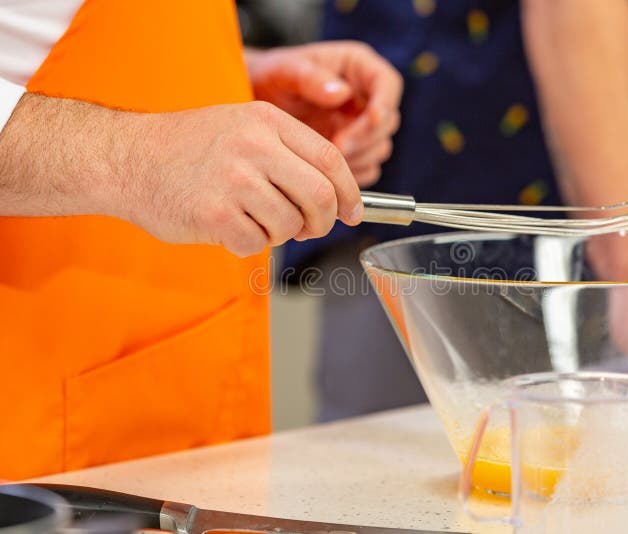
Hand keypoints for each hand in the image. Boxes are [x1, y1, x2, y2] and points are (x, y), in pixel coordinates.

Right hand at [0, 94, 361, 255]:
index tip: (353, 212)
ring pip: (289, 226)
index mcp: (266, 121)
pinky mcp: (213, 214)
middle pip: (320, 197)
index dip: (349, 192)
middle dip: (322, 221)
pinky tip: (227, 226)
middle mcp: (253, 147)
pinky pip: (255, 244)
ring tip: (252, 218)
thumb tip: (337, 197)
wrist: (127, 157)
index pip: (331, 159)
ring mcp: (233, 180)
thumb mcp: (242, 126)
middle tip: (309, 228)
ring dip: (278, 233)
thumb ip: (289, 153)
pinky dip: (248, 243)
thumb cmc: (190, 148)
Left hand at [246, 42, 402, 186]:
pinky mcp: (354, 151)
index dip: (385, 103)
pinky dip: (350, 174)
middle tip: (337, 147)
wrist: (256, 102)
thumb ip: (310, 78)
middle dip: (365, 137)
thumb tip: (342, 93)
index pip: (387, 84)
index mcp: (357, 67)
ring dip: (357, 158)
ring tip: (323, 160)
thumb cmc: (270, 79)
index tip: (373, 119)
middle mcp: (365, 97)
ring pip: (378, 149)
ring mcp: (361, 126)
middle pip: (387, 122)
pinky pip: (366, 168)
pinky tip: (324, 172)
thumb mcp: (284, 72)